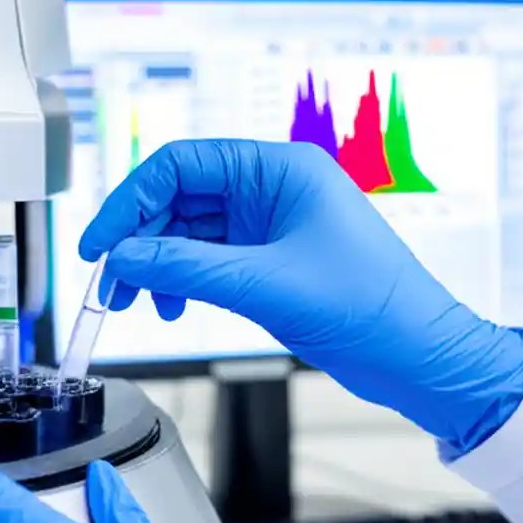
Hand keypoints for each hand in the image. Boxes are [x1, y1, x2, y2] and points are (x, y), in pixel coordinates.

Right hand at [79, 139, 522, 450]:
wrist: (420, 358)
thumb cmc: (371, 309)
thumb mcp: (263, 285)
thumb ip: (183, 268)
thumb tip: (122, 258)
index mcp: (280, 169)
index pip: (181, 164)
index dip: (130, 201)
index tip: (101, 244)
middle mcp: (273, 187)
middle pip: (179, 196)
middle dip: (139, 239)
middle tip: (111, 282)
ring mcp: (271, 223)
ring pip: (188, 230)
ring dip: (156, 264)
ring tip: (138, 302)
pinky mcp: (270, 258)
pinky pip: (206, 258)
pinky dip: (181, 280)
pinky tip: (172, 306)